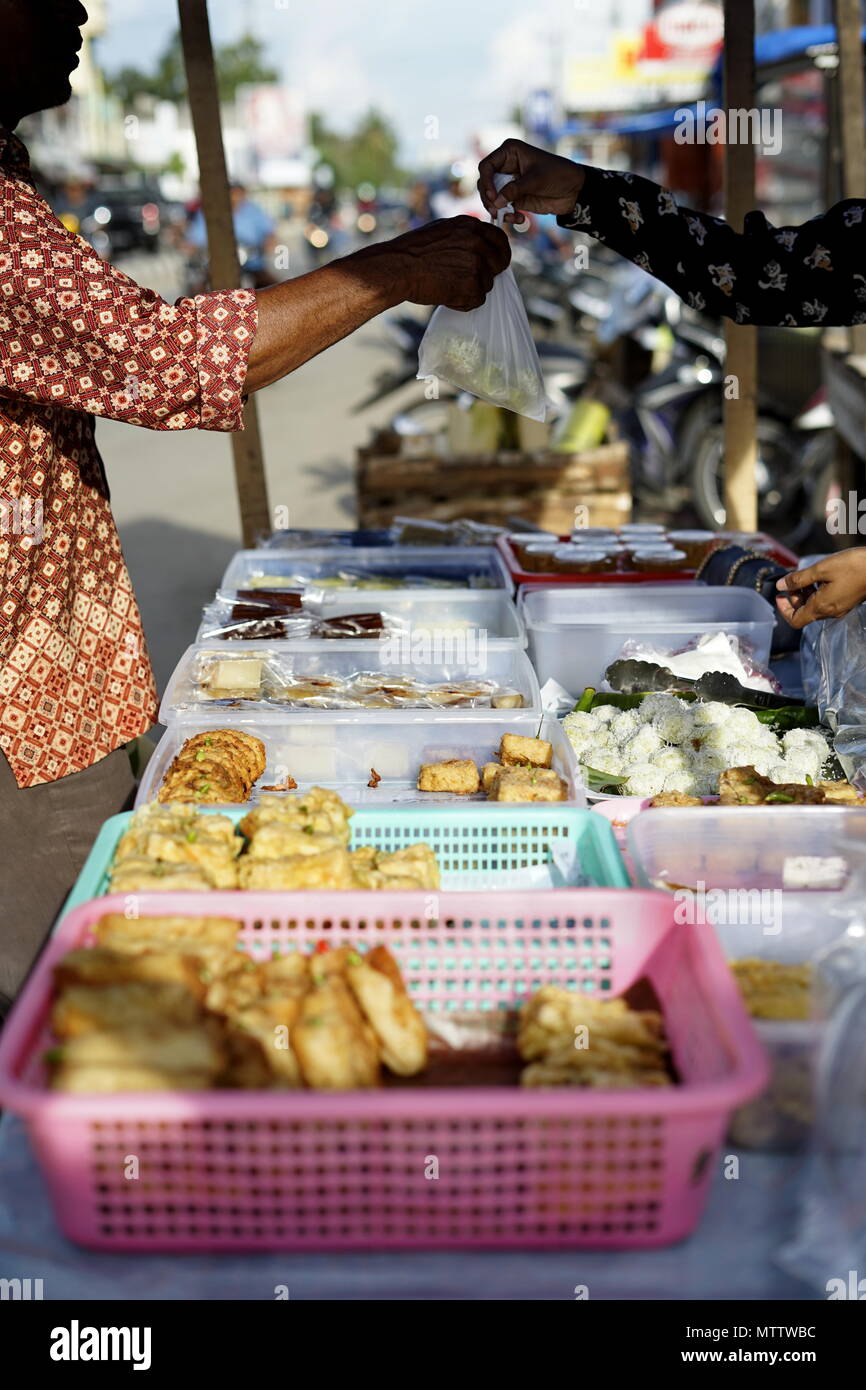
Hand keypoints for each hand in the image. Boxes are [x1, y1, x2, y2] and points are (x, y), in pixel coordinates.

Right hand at [386, 216, 510, 309]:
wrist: (397, 268)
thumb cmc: (412, 252)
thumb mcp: (442, 231)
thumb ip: (464, 236)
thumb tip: (481, 245)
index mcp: (470, 226)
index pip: (500, 240)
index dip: (500, 254)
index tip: (495, 263)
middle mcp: (476, 242)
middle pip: (498, 264)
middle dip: (486, 274)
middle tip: (467, 280)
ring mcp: (476, 263)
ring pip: (486, 284)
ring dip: (470, 290)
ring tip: (446, 286)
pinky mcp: (472, 284)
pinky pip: (477, 300)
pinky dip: (463, 302)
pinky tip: (446, 295)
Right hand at [478, 139, 585, 223]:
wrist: (574, 190)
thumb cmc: (558, 175)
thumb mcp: (535, 180)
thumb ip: (514, 190)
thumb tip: (495, 202)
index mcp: (510, 152)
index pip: (486, 166)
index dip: (486, 182)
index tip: (493, 197)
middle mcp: (506, 166)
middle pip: (485, 183)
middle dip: (489, 199)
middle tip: (497, 211)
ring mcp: (509, 182)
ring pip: (491, 198)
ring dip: (497, 210)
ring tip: (510, 217)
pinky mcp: (514, 197)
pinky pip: (502, 208)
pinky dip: (507, 215)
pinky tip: (519, 219)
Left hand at [775, 549, 865, 627]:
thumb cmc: (853, 566)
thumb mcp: (821, 569)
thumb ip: (798, 579)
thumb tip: (780, 586)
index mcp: (822, 607)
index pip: (795, 620)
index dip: (783, 609)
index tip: (779, 595)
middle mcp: (831, 612)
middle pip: (804, 613)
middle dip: (795, 597)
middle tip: (793, 580)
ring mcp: (840, 608)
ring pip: (815, 606)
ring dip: (806, 594)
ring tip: (807, 576)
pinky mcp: (847, 601)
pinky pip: (826, 601)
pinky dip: (818, 592)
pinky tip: (821, 576)